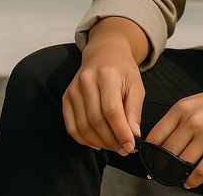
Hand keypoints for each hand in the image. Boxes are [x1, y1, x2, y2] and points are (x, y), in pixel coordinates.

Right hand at [62, 34, 144, 155]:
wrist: (104, 53)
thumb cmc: (123, 70)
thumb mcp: (136, 86)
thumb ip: (134, 111)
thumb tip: (133, 135)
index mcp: (107, 75)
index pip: (112, 110)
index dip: (121, 132)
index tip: (130, 146)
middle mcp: (86, 81)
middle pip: (96, 120)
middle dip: (111, 140)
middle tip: (124, 149)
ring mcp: (73, 90)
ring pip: (83, 126)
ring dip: (99, 142)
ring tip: (114, 146)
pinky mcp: (66, 98)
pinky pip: (71, 126)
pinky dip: (84, 139)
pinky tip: (97, 142)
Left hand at [144, 66, 202, 189]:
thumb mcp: (199, 101)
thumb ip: (182, 118)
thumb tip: (167, 140)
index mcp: (183, 107)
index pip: (156, 135)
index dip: (150, 152)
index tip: (150, 160)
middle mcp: (192, 120)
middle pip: (167, 152)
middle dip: (163, 165)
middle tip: (163, 171)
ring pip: (183, 162)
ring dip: (179, 173)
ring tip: (179, 177)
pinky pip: (202, 170)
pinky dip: (194, 180)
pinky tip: (191, 182)